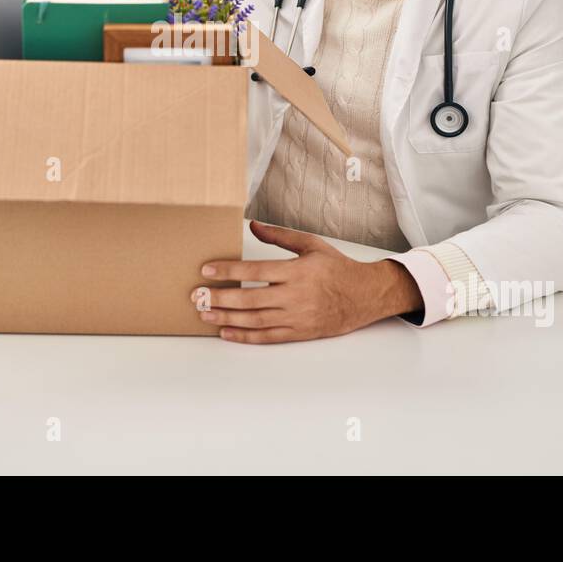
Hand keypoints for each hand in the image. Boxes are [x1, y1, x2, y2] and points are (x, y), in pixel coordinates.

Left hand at [190, 220, 423, 343]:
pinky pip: (268, 336)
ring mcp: (297, 317)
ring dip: (227, 319)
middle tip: (197, 296)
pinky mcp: (299, 332)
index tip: (207, 271)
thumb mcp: (311, 244)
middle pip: (250, 299)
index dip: (228, 272)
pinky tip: (227, 333)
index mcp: (297, 271)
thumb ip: (280, 236)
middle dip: (220, 298)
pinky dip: (245, 336)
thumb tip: (253, 225)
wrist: (365, 296)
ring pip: (256, 320)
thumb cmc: (337, 268)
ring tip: (205, 315)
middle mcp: (296, 296)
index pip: (255, 272)